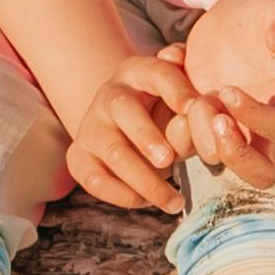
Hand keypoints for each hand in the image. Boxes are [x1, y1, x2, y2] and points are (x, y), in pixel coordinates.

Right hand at [61, 49, 195, 212]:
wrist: (124, 129)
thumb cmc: (162, 113)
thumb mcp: (179, 100)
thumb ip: (191, 98)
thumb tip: (194, 102)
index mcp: (138, 73)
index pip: (156, 74)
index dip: (175, 89)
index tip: (194, 108)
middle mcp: (109, 95)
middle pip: (122, 108)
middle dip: (146, 136)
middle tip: (169, 160)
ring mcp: (90, 126)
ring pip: (112, 151)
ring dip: (144, 178)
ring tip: (175, 200)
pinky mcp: (79, 156)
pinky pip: (94, 179)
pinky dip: (122, 195)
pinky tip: (148, 202)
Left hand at [175, 0, 274, 175]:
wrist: (240, 11)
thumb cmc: (268, 10)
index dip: (254, 118)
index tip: (228, 90)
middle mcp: (262, 124)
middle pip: (260, 173)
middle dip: (230, 151)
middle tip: (208, 112)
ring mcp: (230, 125)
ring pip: (215, 158)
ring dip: (196, 133)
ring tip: (192, 96)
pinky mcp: (201, 117)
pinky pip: (182, 135)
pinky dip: (169, 109)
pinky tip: (173, 61)